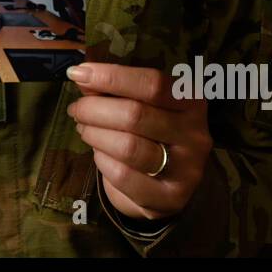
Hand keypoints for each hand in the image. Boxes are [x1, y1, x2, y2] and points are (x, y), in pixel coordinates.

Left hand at [66, 62, 210, 221]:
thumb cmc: (150, 134)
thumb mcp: (142, 105)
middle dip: (94, 109)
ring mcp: (186, 168)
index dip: (111, 76)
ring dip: (95, 135)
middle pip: (135, 114)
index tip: (78, 73)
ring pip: (127, 146)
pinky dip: (102, 161)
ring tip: (84, 130)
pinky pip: (122, 175)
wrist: (166, 186)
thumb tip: (83, 75)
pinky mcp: (170, 197)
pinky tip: (100, 154)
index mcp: (191, 101)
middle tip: (76, 110)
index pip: (152, 83)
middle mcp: (195, 134)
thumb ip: (116, 89)